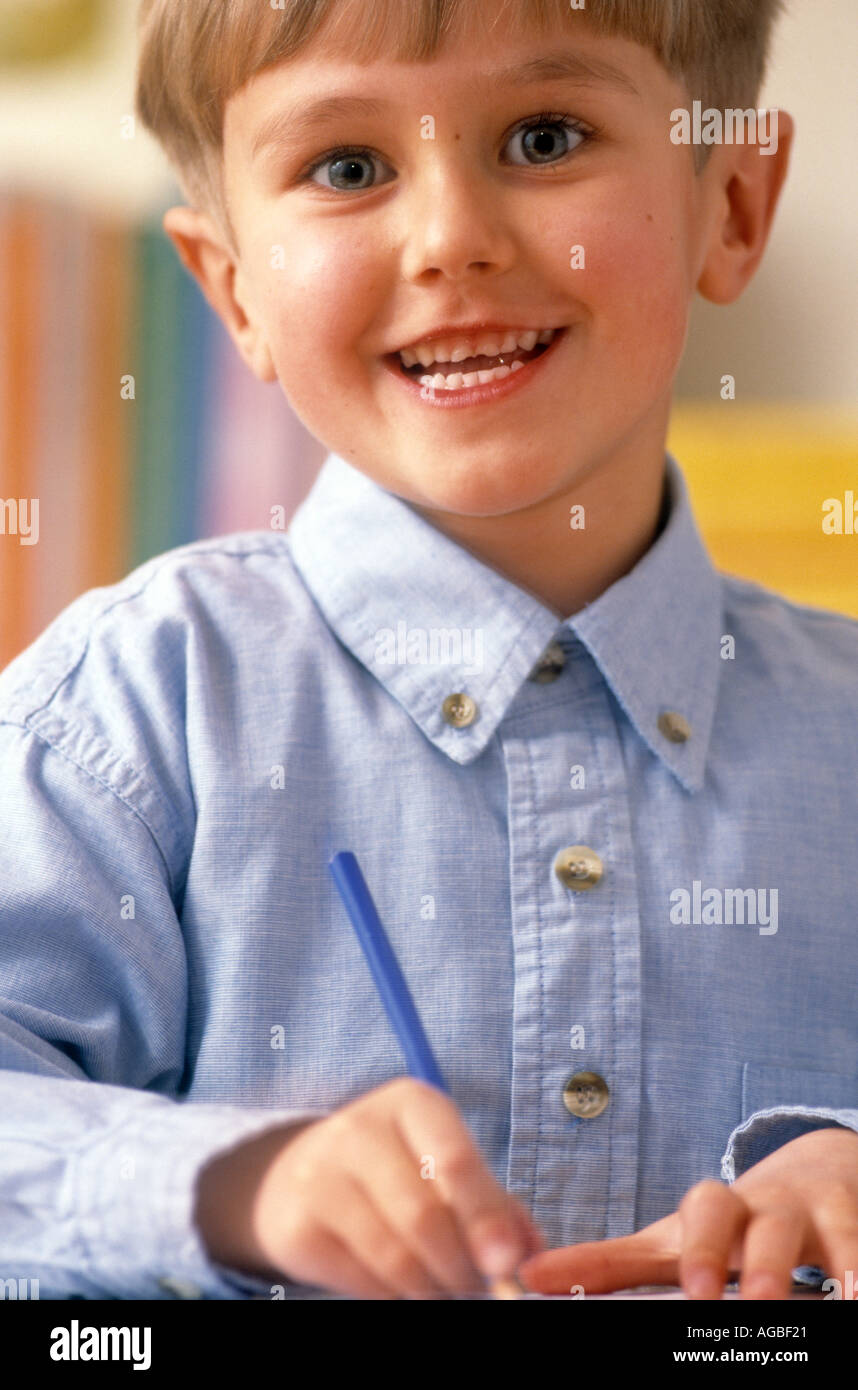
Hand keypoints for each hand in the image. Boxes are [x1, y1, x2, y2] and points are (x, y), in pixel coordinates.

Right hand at [195, 1077, 544, 1297]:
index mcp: (410, 1103)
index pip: (454, 1159)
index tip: (508, 1262)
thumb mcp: (445, 1164)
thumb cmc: (399, 1168)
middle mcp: (359, 1129)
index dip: (485, 1216)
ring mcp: (319, 1176)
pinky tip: (401, 1285)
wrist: (301, 1173)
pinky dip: (393, 1295)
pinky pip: (361, 1281)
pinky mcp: (295, 1226)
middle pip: (423, 1215)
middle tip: (476, 1287)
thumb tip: (529, 1254)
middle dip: (460, 1267)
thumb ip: (494, 1203)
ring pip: (394, 1256)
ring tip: (443, 1287)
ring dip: (431, 1288)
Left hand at [518, 1126, 857, 1298]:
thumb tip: (525, 1276)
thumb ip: (608, 1263)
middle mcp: (769, 1205)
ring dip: (829, 1266)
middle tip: (754, 1302)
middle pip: (765, 1223)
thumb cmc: (730, 1225)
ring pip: (829, 1232)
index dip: (701, 1248)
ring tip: (828, 1308)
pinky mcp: (857, 1224)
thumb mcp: (675, 1242)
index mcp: (717, 1210)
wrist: (816, 1174)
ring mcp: (819, 1213)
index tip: (694, 1290)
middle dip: (761, 1262)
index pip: (704, 1212)